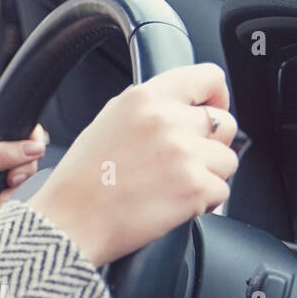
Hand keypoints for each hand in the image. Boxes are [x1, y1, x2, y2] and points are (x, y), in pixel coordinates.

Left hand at [0, 110, 47, 251]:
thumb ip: (0, 156)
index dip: (24, 135)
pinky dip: (4, 197)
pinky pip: (2, 189)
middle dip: (20, 168)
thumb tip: (35, 147)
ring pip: (10, 171)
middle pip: (14, 149)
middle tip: (12, 182)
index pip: (6, 121)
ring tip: (0, 201)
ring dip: (12, 187)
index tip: (30, 155)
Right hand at [27, 63, 238, 267]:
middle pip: (225, 124)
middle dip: (210, 145)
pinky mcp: (194, 186)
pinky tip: (172, 203)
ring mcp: (183, 152)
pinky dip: (203, 201)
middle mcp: (166, 119)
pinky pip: (222, 191)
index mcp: (143, 98)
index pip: (208, 77)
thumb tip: (184, 110)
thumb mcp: (108, 121)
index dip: (216, 98)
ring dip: (208, 175)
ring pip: (227, 160)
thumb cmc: (81, 179)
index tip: (211, 112)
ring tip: (172, 185)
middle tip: (182, 162)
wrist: (69, 220)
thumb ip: (149, 109)